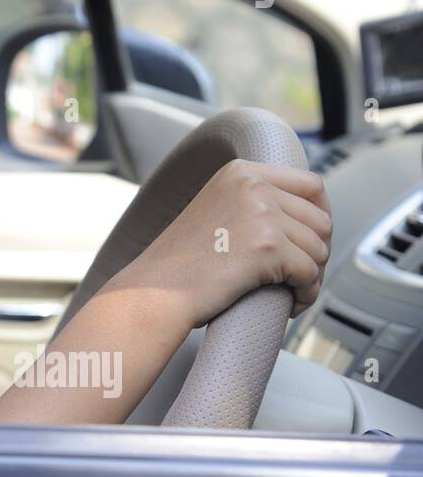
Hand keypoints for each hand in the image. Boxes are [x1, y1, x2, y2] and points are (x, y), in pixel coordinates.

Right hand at [109, 158, 332, 331]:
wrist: (154, 291)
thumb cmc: (181, 263)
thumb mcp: (217, 211)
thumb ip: (256, 203)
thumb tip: (313, 216)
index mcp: (240, 172)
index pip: (311, 184)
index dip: (321, 215)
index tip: (313, 240)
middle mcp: (253, 185)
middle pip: (321, 219)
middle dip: (316, 252)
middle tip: (299, 275)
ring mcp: (261, 213)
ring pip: (319, 249)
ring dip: (311, 276)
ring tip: (290, 292)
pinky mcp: (268, 246)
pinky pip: (310, 274)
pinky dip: (305, 294)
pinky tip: (288, 304)